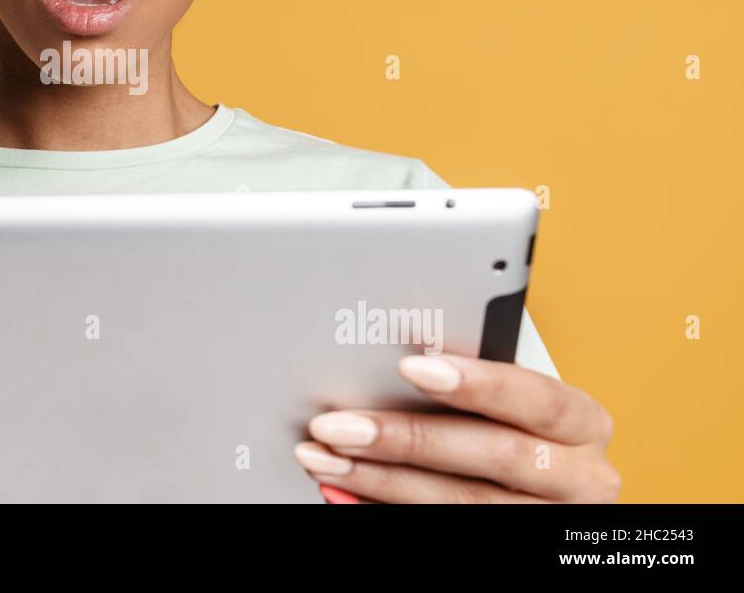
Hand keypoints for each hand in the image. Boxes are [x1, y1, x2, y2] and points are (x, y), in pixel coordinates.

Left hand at [293, 353, 619, 502]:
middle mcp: (579, 477)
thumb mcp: (514, 407)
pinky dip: (382, 509)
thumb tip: (389, 361)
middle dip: (408, 437)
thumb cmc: (518, 434)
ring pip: (463, 503)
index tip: (413, 367)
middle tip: (340, 423)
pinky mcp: (513, 547)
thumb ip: (471, 388)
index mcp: (582, 424)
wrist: (538, 497)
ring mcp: (549, 520)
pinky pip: (446, 530)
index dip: (478, 384)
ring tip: (326, 457)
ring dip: (382, 480)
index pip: (538, 400)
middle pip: (494, 454)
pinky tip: (345, 492)